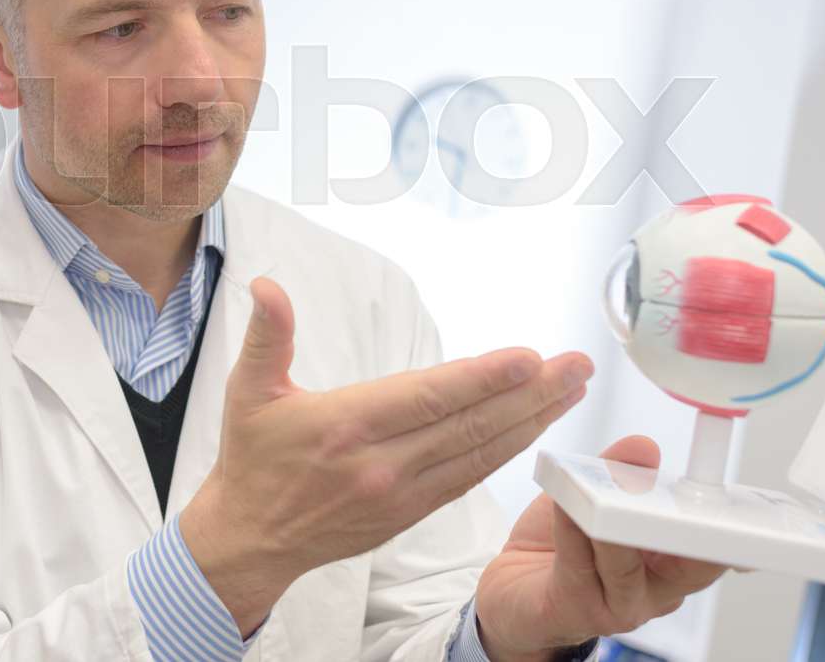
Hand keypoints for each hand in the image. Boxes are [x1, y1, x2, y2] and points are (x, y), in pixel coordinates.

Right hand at [181, 277, 592, 634]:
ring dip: (532, 421)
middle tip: (578, 364)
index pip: (428, 398)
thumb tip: (267, 285)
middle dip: (531, 393)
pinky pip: (469, 478)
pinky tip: (534, 427)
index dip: (483, 378)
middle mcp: (381, 464)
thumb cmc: (252, 459)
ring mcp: (401, 494)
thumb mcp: (246, 391)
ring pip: (479, 454)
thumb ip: (267, 335)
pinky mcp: (410, 514)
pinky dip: (506, 451)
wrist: (250, 539)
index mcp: (345, 426)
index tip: (529, 356)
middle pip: (470, 425)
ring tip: (573, 390)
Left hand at [474, 435, 727, 660]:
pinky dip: (572, 528)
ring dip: (614, 520)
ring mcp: (619, 604)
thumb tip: (645, 447)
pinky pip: (578, 564)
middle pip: (689, 564)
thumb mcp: (593, 495)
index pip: (716, 549)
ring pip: (626, 564)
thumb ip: (619, 469)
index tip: (736, 501)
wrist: (515, 590)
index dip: (735, 530)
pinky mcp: (577, 606)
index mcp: (672, 561)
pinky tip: (564, 504)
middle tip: (673, 492)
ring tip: (603, 489)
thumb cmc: (562, 546)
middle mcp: (656, 590)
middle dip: (683, 526)